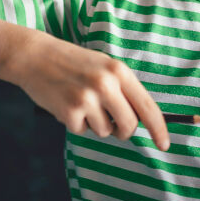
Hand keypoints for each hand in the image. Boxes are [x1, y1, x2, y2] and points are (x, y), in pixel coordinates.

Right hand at [0, 26, 169, 150]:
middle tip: (111, 121)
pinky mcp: (70, 112)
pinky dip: (76, 123)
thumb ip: (123, 90)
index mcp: (119, 71)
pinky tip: (66, 104)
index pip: (147, 106)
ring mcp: (88, 99)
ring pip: (106, 131)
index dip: (158, 128)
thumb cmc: (74, 63)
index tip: (164, 144)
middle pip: (129, 126)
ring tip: (81, 102)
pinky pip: (83, 131)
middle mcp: (107, 85)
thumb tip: (140, 121)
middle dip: (123, 130)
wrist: (35, 56)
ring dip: (95, 123)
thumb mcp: (104, 67)